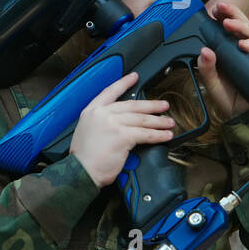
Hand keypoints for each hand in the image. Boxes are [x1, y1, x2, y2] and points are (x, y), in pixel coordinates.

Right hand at [69, 71, 175, 187]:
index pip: (110, 91)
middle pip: (132, 105)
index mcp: (91, 111)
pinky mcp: (123, 136)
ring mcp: (113, 123)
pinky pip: (145, 134)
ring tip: (168, 123)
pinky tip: (165, 136)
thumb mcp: (86, 131)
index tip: (134, 77)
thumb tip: (119, 123)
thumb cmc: (83, 159)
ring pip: (142, 119)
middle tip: (163, 105)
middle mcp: (102, 114)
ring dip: (159, 121)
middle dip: (151, 105)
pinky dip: (158, 135)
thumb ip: (101, 123)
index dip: (124, 83)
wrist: (80, 172)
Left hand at [195, 1, 248, 119]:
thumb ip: (207, 69)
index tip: (215, 9)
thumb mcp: (212, 85)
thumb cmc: (229, 100)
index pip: (229, 28)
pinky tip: (245, 46)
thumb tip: (204, 51)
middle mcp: (246, 51)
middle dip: (233, 14)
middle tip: (221, 8)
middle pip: (243, 25)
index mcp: (231, 51)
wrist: (244, 120)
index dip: (224, 15)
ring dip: (242, 27)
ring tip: (229, 26)